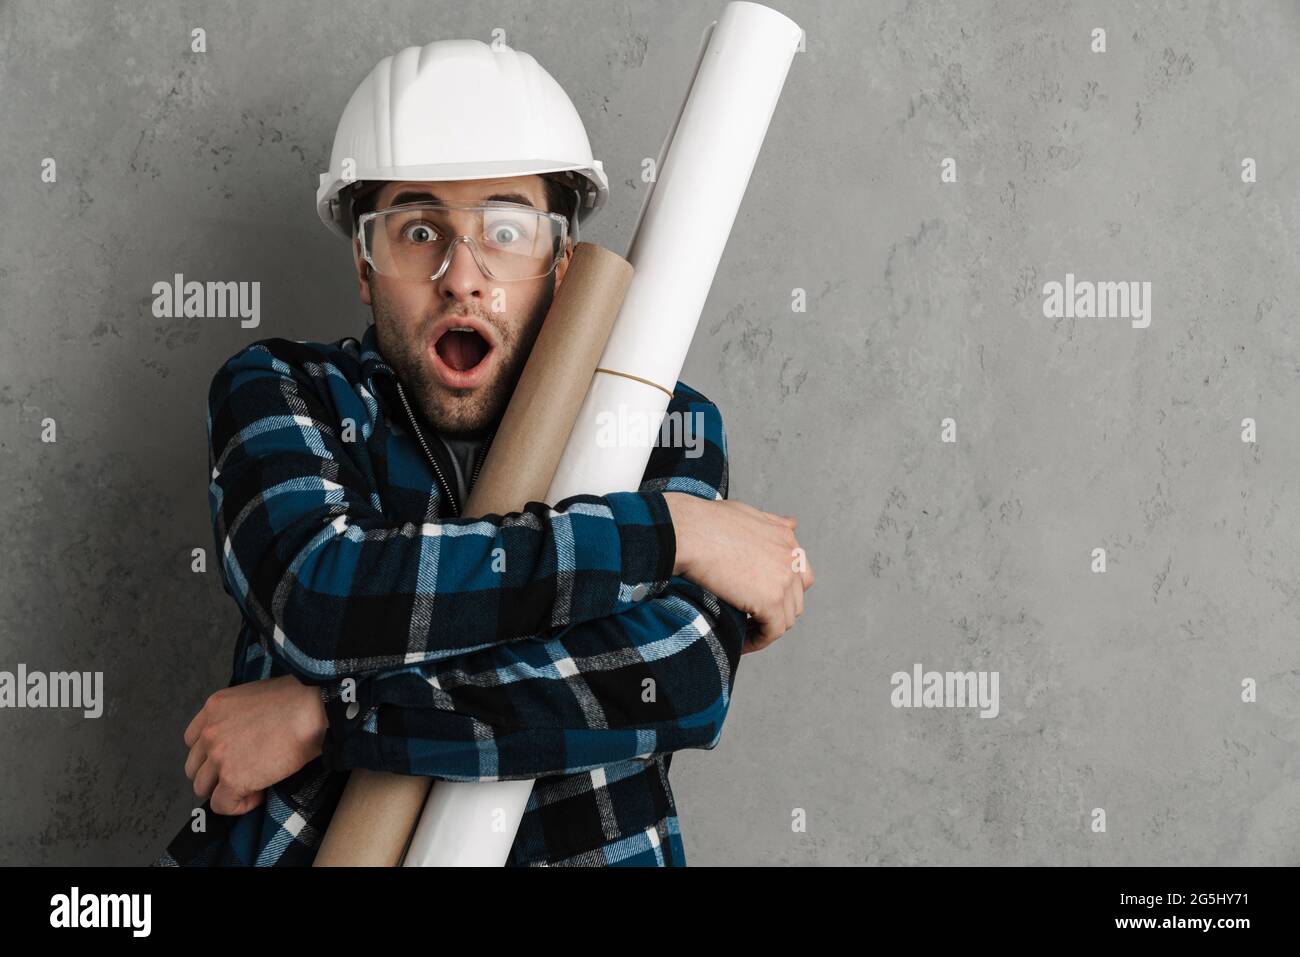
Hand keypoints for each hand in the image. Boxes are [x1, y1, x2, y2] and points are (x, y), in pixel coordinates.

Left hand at [183, 675, 327, 815]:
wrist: (311, 710)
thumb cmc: (297, 700)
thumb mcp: (254, 697)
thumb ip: (238, 717)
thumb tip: (245, 739)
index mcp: (214, 707)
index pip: (193, 740)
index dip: (212, 753)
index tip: (235, 756)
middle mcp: (209, 731)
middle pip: (194, 767)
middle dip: (216, 774)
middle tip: (245, 771)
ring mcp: (217, 756)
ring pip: (203, 788)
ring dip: (226, 790)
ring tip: (255, 783)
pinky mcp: (232, 778)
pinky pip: (222, 805)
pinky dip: (240, 805)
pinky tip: (261, 793)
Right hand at [663, 493, 813, 654]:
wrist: (688, 533)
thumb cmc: (704, 522)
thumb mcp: (746, 513)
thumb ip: (772, 522)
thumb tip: (791, 524)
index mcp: (785, 536)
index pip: (798, 572)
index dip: (781, 589)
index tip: (758, 599)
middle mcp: (791, 556)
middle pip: (796, 597)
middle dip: (776, 610)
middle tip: (750, 619)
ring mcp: (785, 579)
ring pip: (787, 617)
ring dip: (766, 627)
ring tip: (743, 632)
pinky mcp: (772, 601)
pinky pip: (773, 632)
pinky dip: (758, 641)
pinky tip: (741, 642)